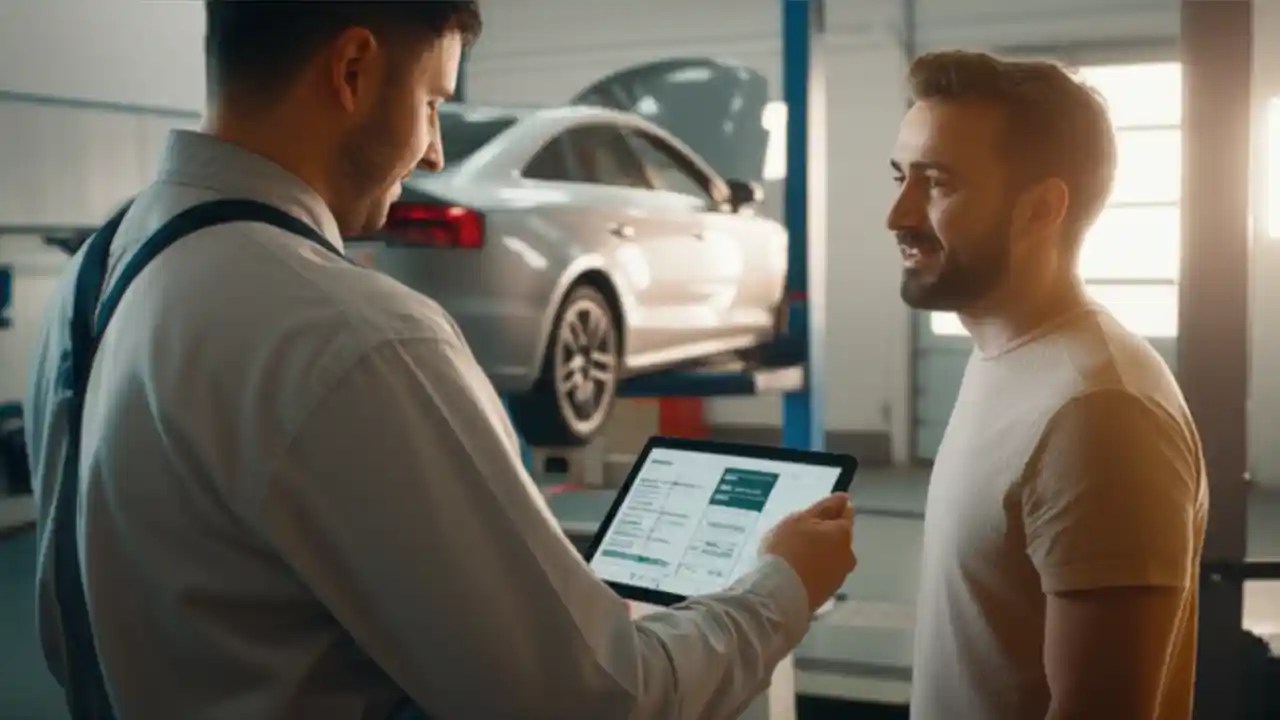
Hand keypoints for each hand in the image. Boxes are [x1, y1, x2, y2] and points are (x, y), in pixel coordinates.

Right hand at [759, 493, 856, 611]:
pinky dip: (813, 570)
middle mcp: (847, 556)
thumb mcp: (800, 520)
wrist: (780, 595)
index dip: (832, 510)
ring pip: (831, 558)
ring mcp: (838, 578)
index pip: (844, 515)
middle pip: (839, 539)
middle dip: (826, 535)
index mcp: (843, 534)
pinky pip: (822, 575)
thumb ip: (824, 508)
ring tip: (795, 554)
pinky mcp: (826, 595)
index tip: (818, 511)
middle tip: (801, 533)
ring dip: (819, 554)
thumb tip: (844, 499)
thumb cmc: (788, 549)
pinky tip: (796, 571)